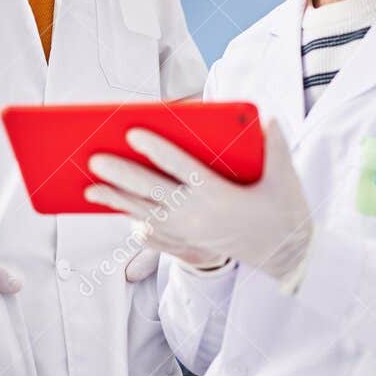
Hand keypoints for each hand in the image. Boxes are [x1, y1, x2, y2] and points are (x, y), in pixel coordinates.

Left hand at [83, 119, 313, 292]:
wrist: (287, 256)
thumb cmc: (285, 212)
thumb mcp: (284, 179)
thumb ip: (276, 146)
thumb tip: (267, 118)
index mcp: (220, 195)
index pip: (181, 167)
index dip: (156, 149)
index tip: (132, 133)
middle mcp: (199, 215)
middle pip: (152, 191)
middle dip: (121, 174)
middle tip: (94, 159)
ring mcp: (190, 232)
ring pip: (145, 213)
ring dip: (116, 200)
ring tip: (89, 188)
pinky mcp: (189, 244)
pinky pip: (154, 233)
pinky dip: (133, 221)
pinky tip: (117, 211)